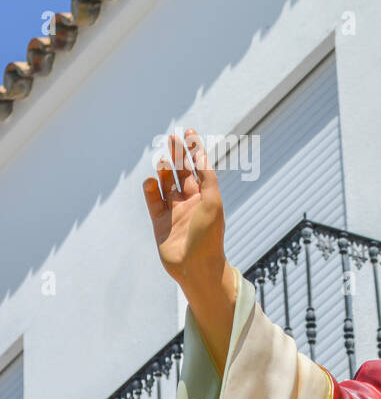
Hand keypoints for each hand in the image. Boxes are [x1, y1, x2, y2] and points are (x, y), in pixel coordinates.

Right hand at [142, 130, 228, 293]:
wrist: (196, 267)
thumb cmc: (209, 235)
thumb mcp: (212, 202)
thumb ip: (206, 178)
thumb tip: (200, 155)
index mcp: (207, 197)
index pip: (200, 168)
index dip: (195, 150)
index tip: (189, 132)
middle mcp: (191, 203)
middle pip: (182, 173)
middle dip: (178, 155)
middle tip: (172, 138)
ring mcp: (174, 212)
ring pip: (166, 185)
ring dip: (163, 171)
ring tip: (162, 162)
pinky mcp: (159, 223)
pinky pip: (153, 201)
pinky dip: (150, 189)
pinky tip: (151, 182)